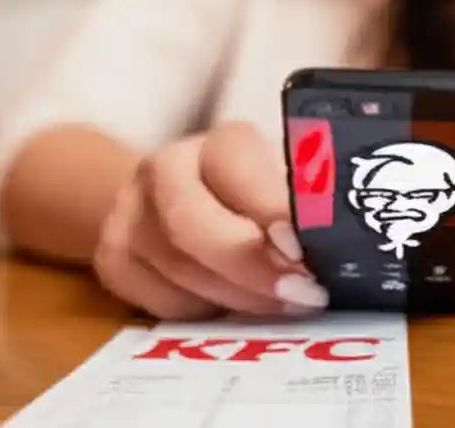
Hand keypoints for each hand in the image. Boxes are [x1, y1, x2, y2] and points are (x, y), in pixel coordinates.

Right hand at [93, 122, 326, 319]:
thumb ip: (304, 205)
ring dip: (238, 298)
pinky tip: (234, 308)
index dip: (267, 209)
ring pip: (178, 269)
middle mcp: (164, 169)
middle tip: (302, 295)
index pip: (235, 166)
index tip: (302, 248)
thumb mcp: (283, 185)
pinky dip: (203, 312)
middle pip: (191, 223)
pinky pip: (158, 301)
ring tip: (284, 307)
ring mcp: (129, 214)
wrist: (167, 195)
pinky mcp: (112, 259)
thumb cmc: (251, 196)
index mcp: (218, 143)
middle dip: (251, 268)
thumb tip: (341, 241)